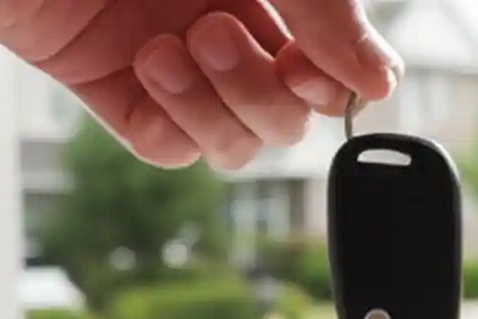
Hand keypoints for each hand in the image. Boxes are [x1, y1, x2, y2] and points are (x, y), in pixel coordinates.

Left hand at [0, 0, 400, 168]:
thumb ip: (318, 3)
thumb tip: (377, 83)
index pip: (329, 62)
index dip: (338, 78)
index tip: (330, 68)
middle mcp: (222, 16)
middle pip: (287, 115)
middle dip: (264, 91)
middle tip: (216, 29)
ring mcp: (165, 54)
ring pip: (231, 142)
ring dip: (217, 108)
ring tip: (173, 45)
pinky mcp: (100, 79)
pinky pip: (160, 145)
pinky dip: (169, 125)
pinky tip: (146, 69)